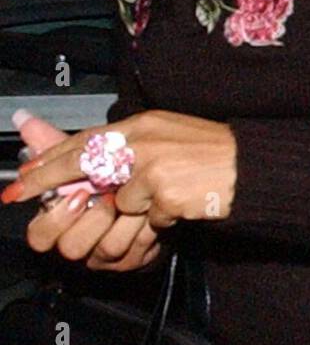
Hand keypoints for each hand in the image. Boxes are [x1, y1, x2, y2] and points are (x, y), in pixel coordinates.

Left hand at [4, 110, 237, 258]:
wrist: (251, 168)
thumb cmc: (213, 154)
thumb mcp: (166, 137)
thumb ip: (130, 147)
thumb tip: (91, 167)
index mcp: (142, 124)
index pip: (83, 139)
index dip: (49, 158)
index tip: (24, 174)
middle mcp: (142, 141)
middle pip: (82, 165)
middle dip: (51, 182)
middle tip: (23, 194)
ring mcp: (152, 168)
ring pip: (118, 202)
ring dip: (134, 210)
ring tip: (163, 199)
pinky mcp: (163, 195)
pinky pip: (145, 218)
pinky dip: (158, 219)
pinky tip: (179, 206)